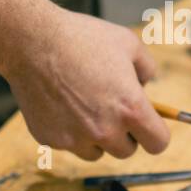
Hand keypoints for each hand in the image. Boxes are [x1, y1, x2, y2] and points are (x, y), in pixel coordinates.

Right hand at [3, 7, 170, 160]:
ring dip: (96, 137)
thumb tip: (145, 86)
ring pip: (97, 152)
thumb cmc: (81, 39)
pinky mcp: (50, 139)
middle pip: (127, 151)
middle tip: (111, 108)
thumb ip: (147, 69)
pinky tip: (61, 104)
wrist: (32, 41)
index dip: (155, 133)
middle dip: (124, 133)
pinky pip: (69, 144)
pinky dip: (69, 131)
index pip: (158, 143)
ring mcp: (75, 138)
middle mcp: (105, 131)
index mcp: (131, 109)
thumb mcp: (129, 44)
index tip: (147, 124)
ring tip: (85, 105)